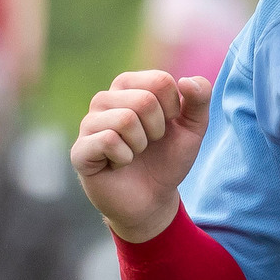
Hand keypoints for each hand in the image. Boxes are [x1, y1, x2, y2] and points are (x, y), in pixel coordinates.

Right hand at [70, 70, 213, 241]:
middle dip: (157, 130)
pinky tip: (119, 164)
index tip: (166, 126)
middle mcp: (105, 99)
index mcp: (129, 86)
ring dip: (140, 145)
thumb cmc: (167, 159)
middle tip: (149, 144)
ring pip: (125, 119)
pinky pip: (108, 141)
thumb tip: (187, 80)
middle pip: (144, 100)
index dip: (173, 110)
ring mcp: (89, 123)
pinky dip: (125, 158)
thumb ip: (199, 100)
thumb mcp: (193, 129)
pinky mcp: (80, 150)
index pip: (161, 81)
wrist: (152, 199)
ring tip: (134, 153)